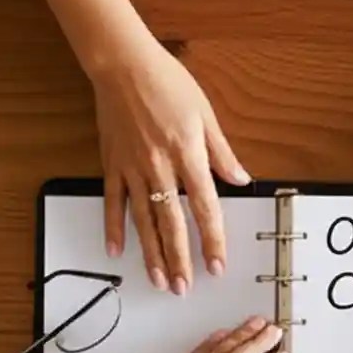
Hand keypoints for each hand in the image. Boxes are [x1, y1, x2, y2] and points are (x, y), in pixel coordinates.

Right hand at [93, 37, 250, 294]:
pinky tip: (116, 252)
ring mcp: (132, 169)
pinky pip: (112, 203)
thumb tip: (240, 179)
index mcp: (187, 155)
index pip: (204, 207)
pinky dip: (113, 229)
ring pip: (143, 220)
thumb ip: (222, 152)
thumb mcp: (205, 114)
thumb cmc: (167, 82)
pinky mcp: (112, 165)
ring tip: (159, 280)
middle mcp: (159, 168)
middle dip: (180, 259)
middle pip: (171, 223)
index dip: (212, 240)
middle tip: (185, 288)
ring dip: (151, 254)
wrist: (122, 64)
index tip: (217, 265)